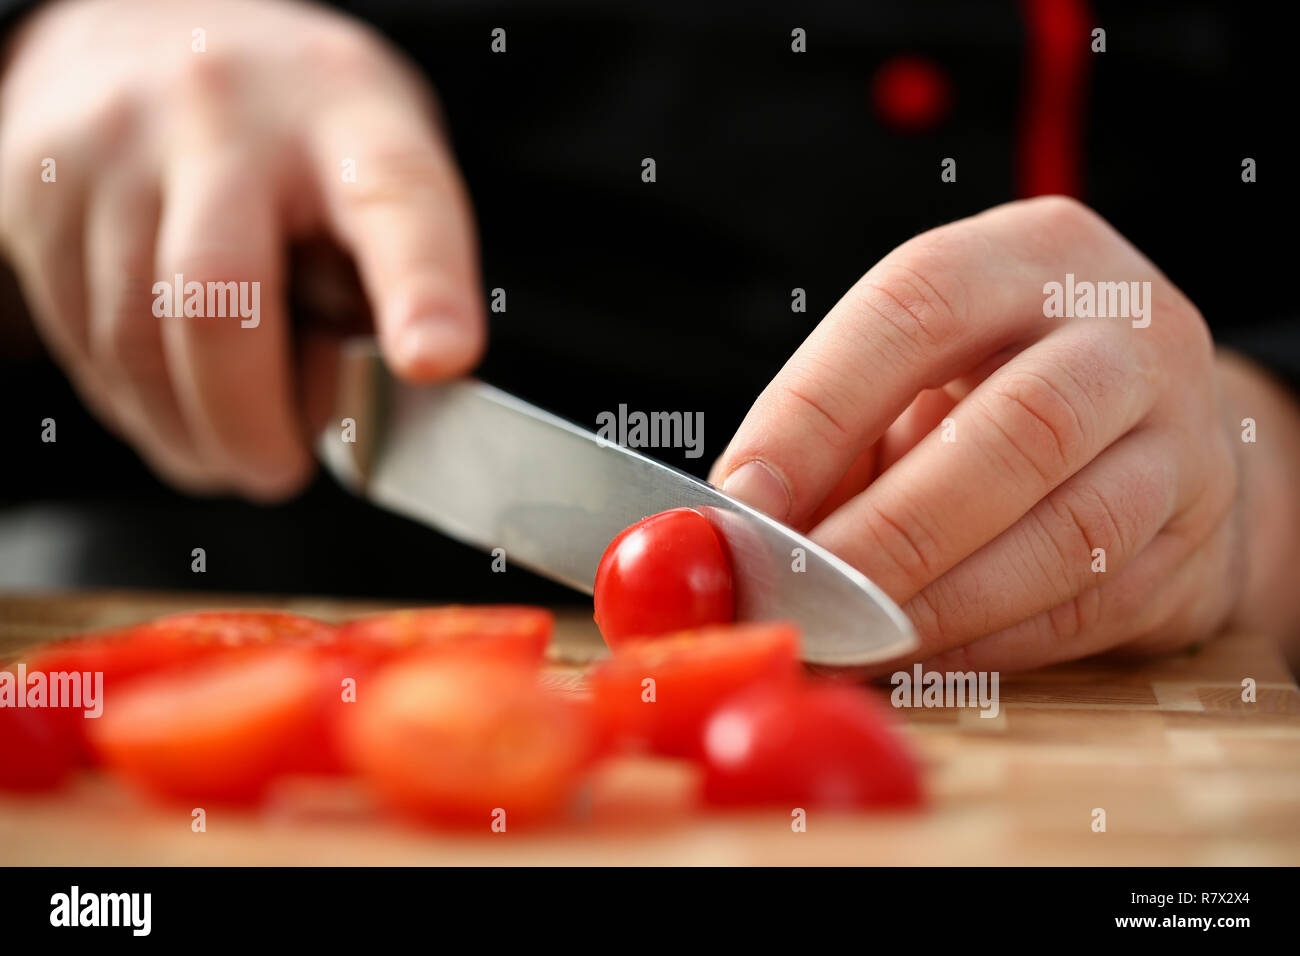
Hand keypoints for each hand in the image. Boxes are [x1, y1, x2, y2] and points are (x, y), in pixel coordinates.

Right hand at [0, 0, 483, 497]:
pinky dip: (134, 402)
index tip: (437, 359)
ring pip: (132, 340)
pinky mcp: (36, 187)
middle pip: (219, 299)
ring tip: (231, 448)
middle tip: (280, 471)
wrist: (151, 25)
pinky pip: (80, 338)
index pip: (394, 200)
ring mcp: (117, 147)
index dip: (422, 289)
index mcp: (348, 117)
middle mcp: (226, 116)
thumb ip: (391, 275)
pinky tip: (170, 396)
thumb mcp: (378, 165)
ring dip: (187, 432)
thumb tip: (380, 396)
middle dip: (249, 422)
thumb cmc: (297, 131)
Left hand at [712, 196, 1299, 671]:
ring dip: (939, 601)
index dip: (820, 410)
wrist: (1150, 429)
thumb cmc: (990, 392)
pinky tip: (911, 654)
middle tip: (798, 592)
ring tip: (843, 638)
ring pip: (1073, 530)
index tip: (745, 499)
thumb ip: (834, 437)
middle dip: (891, 528)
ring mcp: (1182, 439)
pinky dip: (986, 641)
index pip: (917, 308)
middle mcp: (1127, 332)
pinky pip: (1091, 606)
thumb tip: (741, 523)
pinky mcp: (1196, 541)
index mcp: (1030, 257)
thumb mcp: (917, 375)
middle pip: (1021, 428)